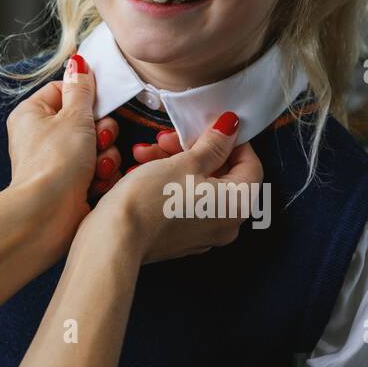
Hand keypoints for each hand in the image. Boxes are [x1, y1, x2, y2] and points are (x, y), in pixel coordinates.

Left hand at [5, 54, 119, 248]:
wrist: (49, 213)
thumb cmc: (55, 162)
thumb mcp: (74, 117)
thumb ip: (81, 89)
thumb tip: (78, 64)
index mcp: (32, 113)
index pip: (64, 91)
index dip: (85, 97)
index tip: (97, 105)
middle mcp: (41, 136)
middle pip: (86, 119)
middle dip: (101, 132)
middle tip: (98, 139)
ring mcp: (57, 161)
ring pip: (97, 145)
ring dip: (105, 155)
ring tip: (95, 166)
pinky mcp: (71, 183)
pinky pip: (97, 168)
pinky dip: (101, 174)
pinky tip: (97, 182)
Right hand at [86, 111, 264, 263]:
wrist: (116, 239)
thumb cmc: (151, 200)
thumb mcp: (185, 162)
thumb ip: (214, 144)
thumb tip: (231, 128)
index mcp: (237, 204)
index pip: (251, 165)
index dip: (232, 142)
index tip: (212, 127)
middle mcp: (227, 223)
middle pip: (221, 175)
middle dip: (194, 150)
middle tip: (170, 138)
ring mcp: (204, 234)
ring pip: (200, 187)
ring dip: (176, 163)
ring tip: (146, 152)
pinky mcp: (182, 237)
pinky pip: (186, 202)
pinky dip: (171, 184)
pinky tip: (144, 169)